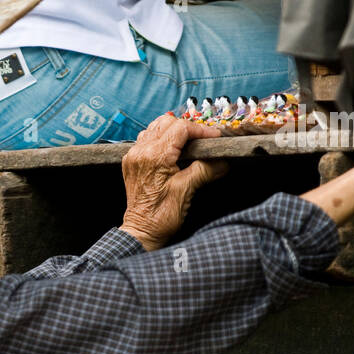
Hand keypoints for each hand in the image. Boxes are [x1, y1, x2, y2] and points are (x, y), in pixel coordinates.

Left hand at [119, 115, 228, 249]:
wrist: (142, 231)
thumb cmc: (160, 216)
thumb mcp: (187, 190)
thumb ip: (205, 170)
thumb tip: (222, 160)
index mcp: (154, 156)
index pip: (180, 128)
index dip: (201, 130)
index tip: (215, 138)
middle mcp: (140, 152)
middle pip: (167, 122)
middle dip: (188, 128)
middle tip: (204, 140)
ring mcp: (133, 156)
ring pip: (155, 128)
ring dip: (173, 131)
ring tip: (190, 143)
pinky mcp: (132, 163)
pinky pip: (146, 140)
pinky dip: (161, 139)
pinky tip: (173, 150)